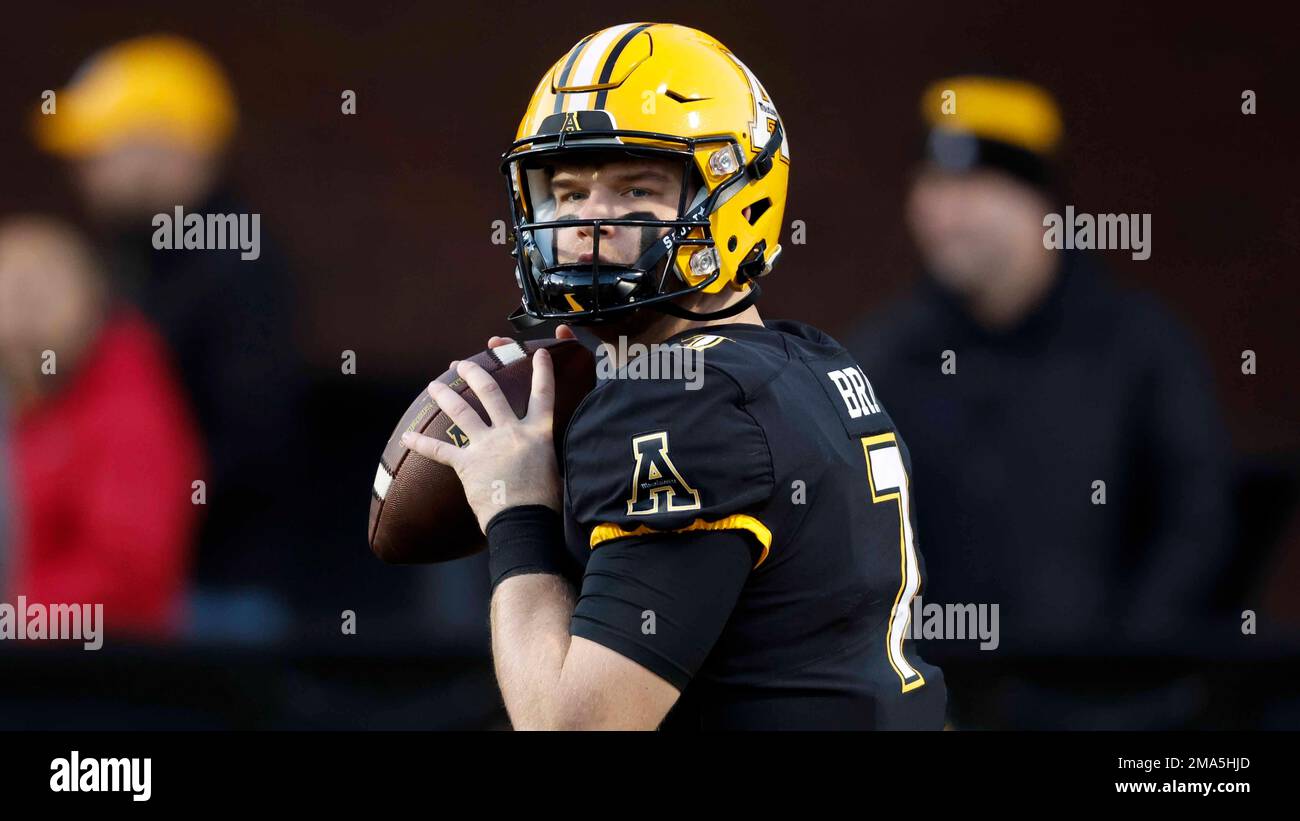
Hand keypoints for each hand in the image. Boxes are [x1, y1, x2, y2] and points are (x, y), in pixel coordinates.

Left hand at [401, 325, 573, 533]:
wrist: (525, 521)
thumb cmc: (544, 502)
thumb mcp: (554, 467)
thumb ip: (543, 452)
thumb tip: (541, 453)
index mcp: (537, 433)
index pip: (543, 394)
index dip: (542, 371)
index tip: (537, 353)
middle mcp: (511, 432)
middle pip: (491, 392)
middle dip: (475, 373)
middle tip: (463, 364)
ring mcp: (487, 446)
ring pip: (462, 412)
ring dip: (446, 396)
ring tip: (434, 385)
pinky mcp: (467, 464)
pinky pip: (440, 451)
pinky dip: (421, 444)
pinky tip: (407, 438)